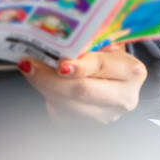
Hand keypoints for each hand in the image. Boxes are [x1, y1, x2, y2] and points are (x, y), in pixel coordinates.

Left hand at [20, 43, 146, 124]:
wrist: (111, 76)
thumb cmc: (106, 53)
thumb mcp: (103, 42)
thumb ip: (86, 41)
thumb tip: (54, 35)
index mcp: (131, 71)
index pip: (101, 67)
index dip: (79, 66)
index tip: (59, 64)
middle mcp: (124, 97)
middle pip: (83, 90)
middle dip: (52, 77)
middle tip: (29, 64)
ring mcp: (107, 115)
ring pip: (69, 105)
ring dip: (44, 86)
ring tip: (29, 68)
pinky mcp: (89, 125)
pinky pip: (62, 113)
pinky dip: (47, 95)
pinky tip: (37, 81)